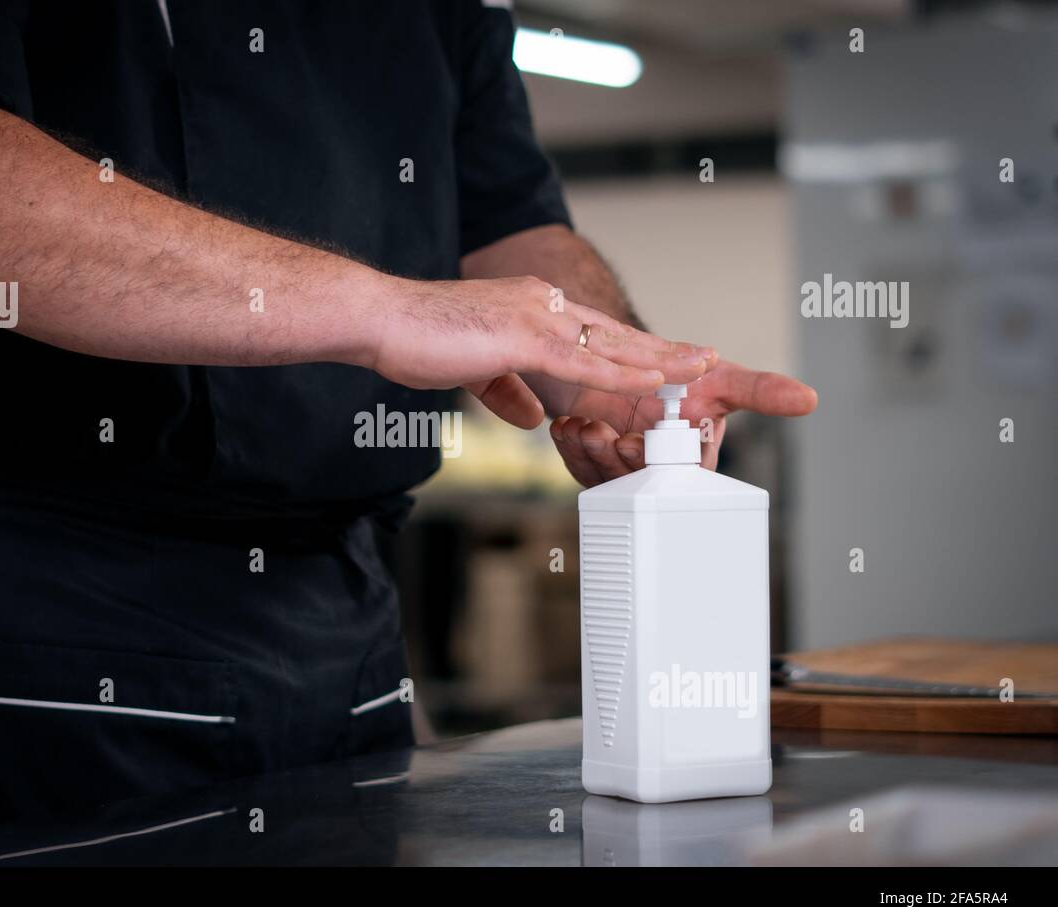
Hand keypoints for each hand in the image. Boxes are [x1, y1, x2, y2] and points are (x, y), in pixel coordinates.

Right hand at [372, 275, 715, 427]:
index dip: (635, 349)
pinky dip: (621, 373)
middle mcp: (543, 306)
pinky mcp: (521, 338)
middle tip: (707, 359)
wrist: (383, 319)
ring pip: (610, 344)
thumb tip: (533, 416)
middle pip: (615, 334)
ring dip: (660, 358)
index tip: (669, 360)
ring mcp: (535, 319)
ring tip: (700, 368)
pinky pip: (582, 362)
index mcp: (532, 310)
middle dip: (664, 350)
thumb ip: (506, 389)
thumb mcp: (473, 367)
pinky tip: (652, 380)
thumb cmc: (418, 337)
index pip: (595, 333)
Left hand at [549, 360, 818, 485]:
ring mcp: (626, 468)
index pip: (671, 479)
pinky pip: (578, 465)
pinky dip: (569, 446)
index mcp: (691, 460)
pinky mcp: (595, 464)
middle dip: (612, 458)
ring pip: (602, 476)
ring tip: (580, 424)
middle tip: (596, 431)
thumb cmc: (684, 374)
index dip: (649, 464)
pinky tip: (567, 423)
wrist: (640, 361)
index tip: (632, 441)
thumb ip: (763, 390)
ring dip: (588, 452)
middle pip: (632, 481)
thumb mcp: (721, 378)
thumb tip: (810, 398)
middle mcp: (659, 469)